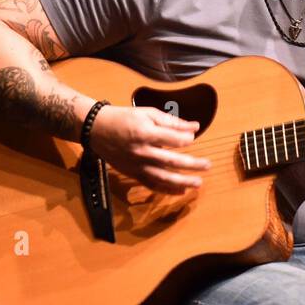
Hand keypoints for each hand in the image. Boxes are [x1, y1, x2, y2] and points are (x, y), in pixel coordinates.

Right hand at [89, 105, 210, 193]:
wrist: (97, 129)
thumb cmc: (124, 118)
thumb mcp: (148, 113)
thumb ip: (172, 122)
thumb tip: (194, 127)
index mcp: (146, 133)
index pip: (173, 140)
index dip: (186, 140)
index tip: (193, 138)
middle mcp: (142, 152)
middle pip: (171, 161)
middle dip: (192, 164)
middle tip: (207, 165)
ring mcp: (137, 165)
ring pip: (163, 177)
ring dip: (182, 182)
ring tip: (198, 183)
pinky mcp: (133, 174)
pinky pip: (151, 185)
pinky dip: (166, 190)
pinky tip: (180, 191)